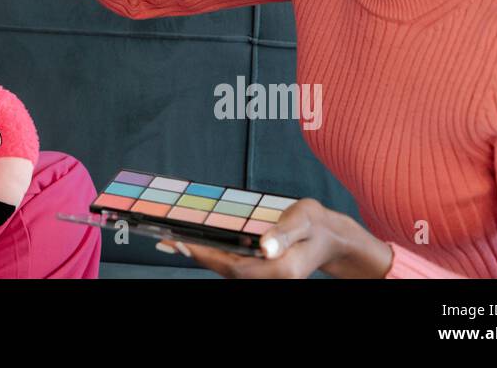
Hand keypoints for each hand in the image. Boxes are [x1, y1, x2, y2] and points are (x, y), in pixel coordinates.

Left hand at [157, 198, 393, 278]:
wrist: (329, 238)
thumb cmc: (316, 224)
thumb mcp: (305, 220)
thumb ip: (284, 233)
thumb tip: (264, 246)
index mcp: (281, 269)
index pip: (237, 266)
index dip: (209, 256)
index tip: (185, 244)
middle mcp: (270, 277)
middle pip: (226, 270)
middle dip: (197, 256)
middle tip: (167, 241)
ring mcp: (265, 275)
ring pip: (226, 269)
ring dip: (201, 256)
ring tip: (172, 242)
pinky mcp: (260, 270)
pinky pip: (231, 265)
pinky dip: (212, 255)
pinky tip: (195, 244)